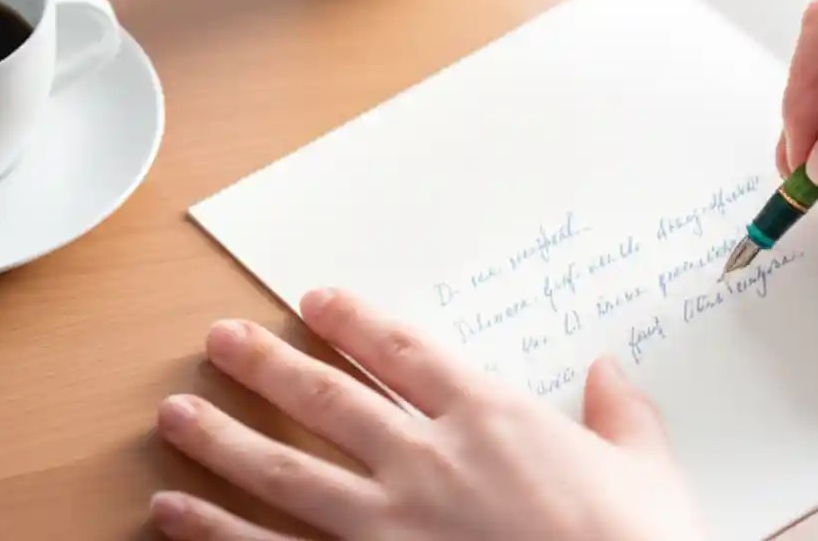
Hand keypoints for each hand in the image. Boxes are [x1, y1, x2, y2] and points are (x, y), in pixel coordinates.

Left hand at [151, 289, 705, 539]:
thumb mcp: (645, 469)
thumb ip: (621, 415)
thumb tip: (611, 373)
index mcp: (489, 417)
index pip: (402, 351)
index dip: (352, 319)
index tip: (315, 301)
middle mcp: (427, 458)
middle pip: (326, 398)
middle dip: (266, 366)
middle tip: (219, 340)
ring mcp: (389, 522)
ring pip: (286, 469)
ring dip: (223, 440)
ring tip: (174, 415)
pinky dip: (218, 534)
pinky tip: (172, 514)